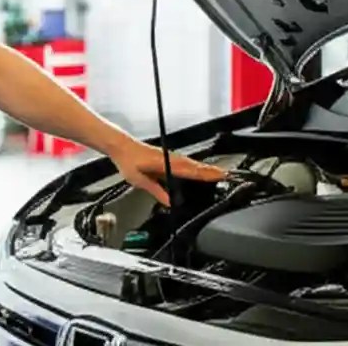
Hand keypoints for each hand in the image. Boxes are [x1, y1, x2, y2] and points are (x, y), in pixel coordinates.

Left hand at [108, 139, 226, 206]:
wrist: (121, 146)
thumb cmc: (128, 160)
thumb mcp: (138, 179)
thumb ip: (155, 190)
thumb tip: (168, 202)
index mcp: (165, 163)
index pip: (190, 170)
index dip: (205, 174)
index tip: (219, 176)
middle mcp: (170, 158)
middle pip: (194, 166)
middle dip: (211, 171)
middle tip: (227, 175)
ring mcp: (169, 156)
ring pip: (191, 163)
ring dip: (204, 168)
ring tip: (218, 173)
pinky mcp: (166, 156)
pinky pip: (184, 162)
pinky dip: (194, 166)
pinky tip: (198, 170)